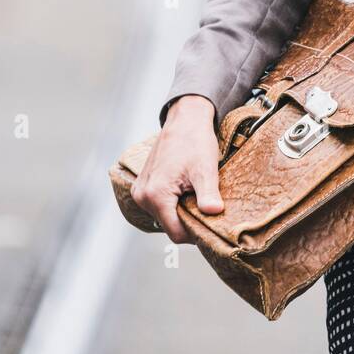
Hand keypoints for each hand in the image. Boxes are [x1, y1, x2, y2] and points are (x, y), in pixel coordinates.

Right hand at [131, 94, 224, 243]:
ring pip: (165, 216)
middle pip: (170, 225)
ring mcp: (140, 191)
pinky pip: (159, 205)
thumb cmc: (195, 142)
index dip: (195, 232)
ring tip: (194, 192)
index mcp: (155, 195)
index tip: (209, 222)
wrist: (185, 120)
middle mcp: (142, 196)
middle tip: (204, 204)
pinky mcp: (142, 186)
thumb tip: (213, 212)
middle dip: (188, 220)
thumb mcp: (205, 170)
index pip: (176, 233)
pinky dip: (173, 202)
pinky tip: (185, 188)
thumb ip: (208, 194)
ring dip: (181, 210)